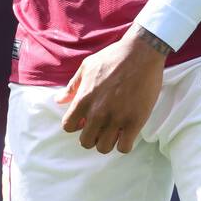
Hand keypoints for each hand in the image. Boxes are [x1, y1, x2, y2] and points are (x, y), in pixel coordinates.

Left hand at [56, 25, 168, 153]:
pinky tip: (127, 133)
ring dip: (107, 141)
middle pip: (85, 142)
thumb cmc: (113, 57)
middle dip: (91, 136)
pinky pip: (124, 147)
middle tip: (101, 127)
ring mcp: (116, 118)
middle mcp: (97, 112)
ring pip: (103, 148)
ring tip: (114, 130)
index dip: (76, 125)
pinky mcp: (135, 121)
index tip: (85, 119)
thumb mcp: (86, 67)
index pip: (68, 127)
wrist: (141, 53)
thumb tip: (58, 100)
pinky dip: (124, 144)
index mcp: (83, 99)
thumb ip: (72, 86)